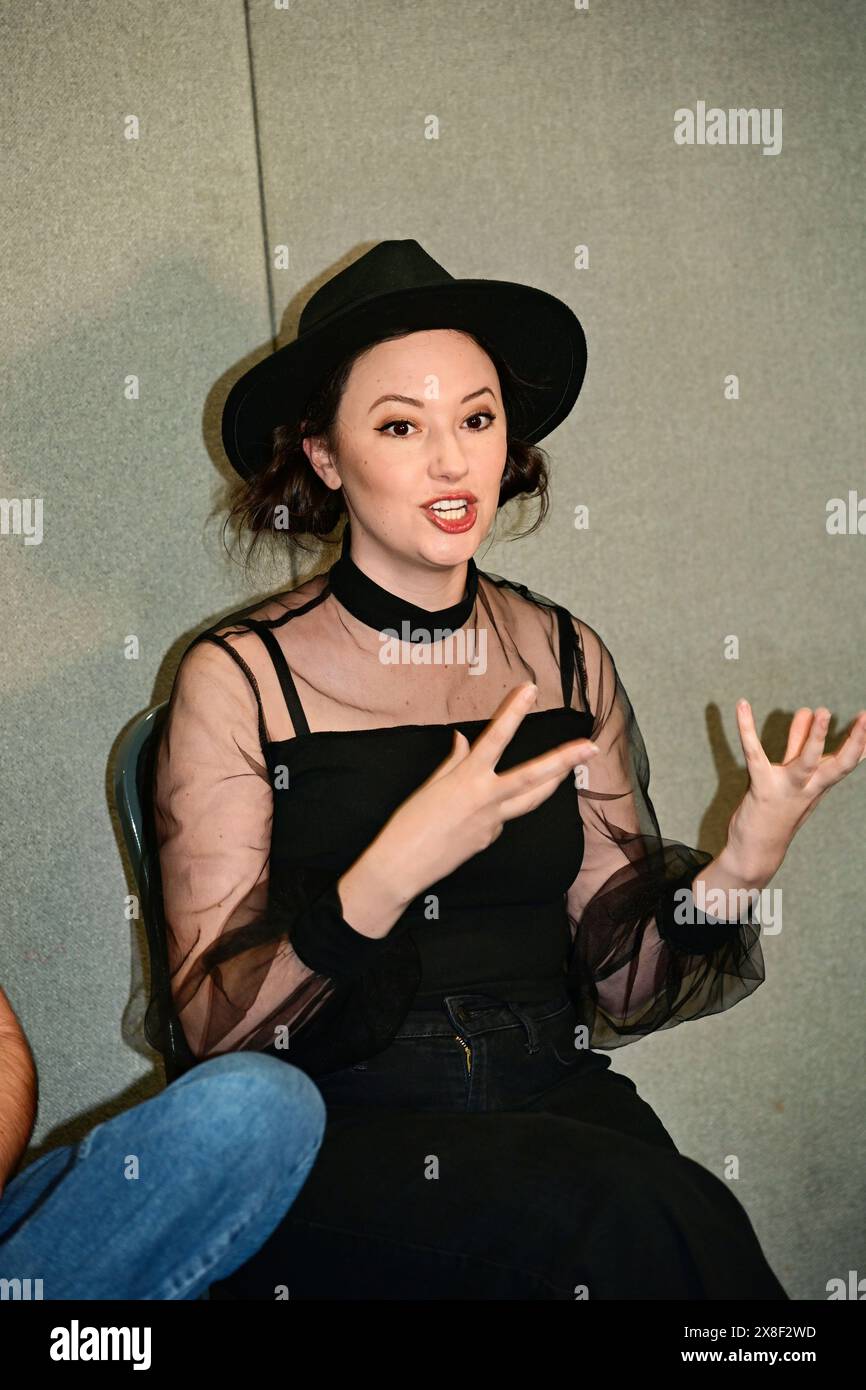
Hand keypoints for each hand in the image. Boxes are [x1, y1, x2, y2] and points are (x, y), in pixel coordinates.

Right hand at [370, 682, 599, 905]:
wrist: (402, 866)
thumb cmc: (408, 823)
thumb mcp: (430, 785)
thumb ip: (453, 762)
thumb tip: (463, 740)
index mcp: (468, 778)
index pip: (497, 736)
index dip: (514, 711)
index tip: (531, 689)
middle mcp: (487, 798)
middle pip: (534, 776)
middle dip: (564, 760)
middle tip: (590, 747)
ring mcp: (493, 821)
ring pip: (531, 799)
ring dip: (554, 782)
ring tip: (571, 770)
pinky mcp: (491, 838)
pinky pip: (503, 817)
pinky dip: (502, 807)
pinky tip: (485, 810)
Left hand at [726, 701, 865, 880]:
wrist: (756, 852)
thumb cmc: (776, 810)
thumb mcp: (792, 776)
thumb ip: (798, 743)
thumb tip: (807, 711)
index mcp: (818, 785)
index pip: (846, 762)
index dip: (861, 742)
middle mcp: (808, 788)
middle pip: (838, 765)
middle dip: (854, 741)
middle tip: (865, 717)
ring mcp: (787, 789)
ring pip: (806, 762)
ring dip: (814, 737)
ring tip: (820, 710)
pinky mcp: (762, 788)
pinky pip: (755, 754)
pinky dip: (747, 729)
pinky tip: (743, 706)